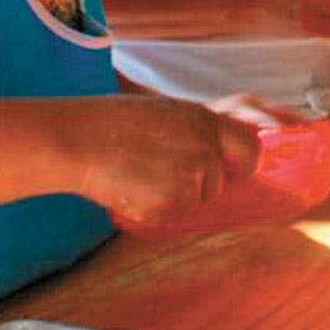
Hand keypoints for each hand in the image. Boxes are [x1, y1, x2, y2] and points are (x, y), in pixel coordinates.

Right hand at [74, 95, 260, 232]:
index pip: (250, 149)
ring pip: (192, 201)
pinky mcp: (168, 206)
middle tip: (158, 168)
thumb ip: (197, 133)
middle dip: (196, 182)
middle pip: (217, 182)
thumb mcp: (167, 113)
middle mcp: (205, 153)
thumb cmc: (114, 122)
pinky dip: (151, 208)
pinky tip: (130, 187)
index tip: (235, 169)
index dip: (245, 162)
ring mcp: (189, 182)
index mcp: (206, 123)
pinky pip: (169, 215)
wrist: (79, 141)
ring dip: (172, 195)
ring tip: (138, 172)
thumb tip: (215, 154)